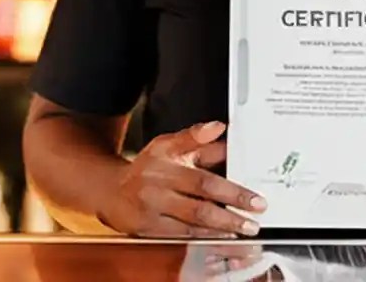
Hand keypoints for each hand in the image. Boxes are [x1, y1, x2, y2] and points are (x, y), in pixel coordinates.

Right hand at [100, 121, 267, 238]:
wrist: (110, 190)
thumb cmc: (148, 167)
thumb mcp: (169, 144)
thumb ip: (195, 137)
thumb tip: (220, 127)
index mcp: (166, 164)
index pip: (204, 180)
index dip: (232, 191)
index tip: (255, 200)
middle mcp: (157, 188)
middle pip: (200, 207)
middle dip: (231, 216)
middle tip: (254, 220)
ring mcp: (151, 212)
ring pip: (190, 225)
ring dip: (220, 231)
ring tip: (242, 231)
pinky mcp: (147, 230)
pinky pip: (179, 237)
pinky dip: (202, 239)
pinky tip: (219, 238)